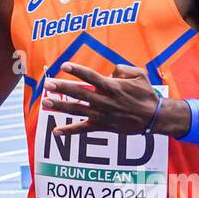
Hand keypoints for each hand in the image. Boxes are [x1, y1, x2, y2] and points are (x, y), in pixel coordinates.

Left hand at [41, 63, 160, 136]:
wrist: (153, 117)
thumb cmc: (146, 94)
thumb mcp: (139, 75)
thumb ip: (122, 69)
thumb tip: (108, 72)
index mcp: (113, 86)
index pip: (91, 76)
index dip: (77, 70)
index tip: (63, 65)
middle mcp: (104, 100)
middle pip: (79, 93)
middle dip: (62, 88)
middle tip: (48, 84)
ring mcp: (102, 114)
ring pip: (77, 110)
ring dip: (60, 106)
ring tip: (45, 101)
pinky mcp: (101, 126)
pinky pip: (83, 129)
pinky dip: (69, 131)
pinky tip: (55, 132)